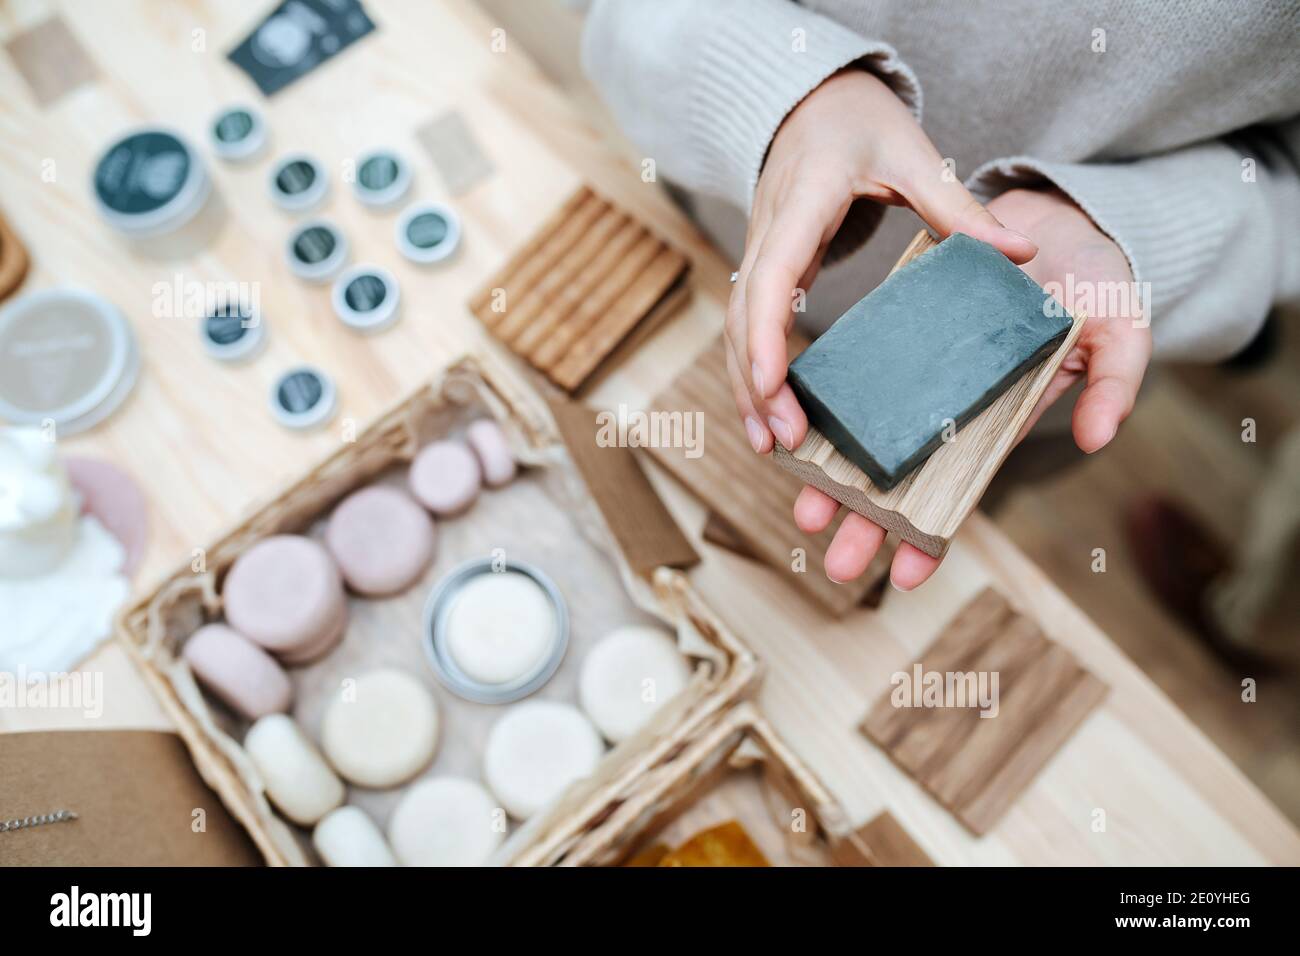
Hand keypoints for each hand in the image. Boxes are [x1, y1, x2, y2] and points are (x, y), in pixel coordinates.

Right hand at [726, 68, 1037, 458]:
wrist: (811, 100)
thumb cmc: (860, 120)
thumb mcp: (914, 154)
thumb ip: (959, 206)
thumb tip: (1020, 252)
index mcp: (803, 200)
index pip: (771, 275)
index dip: (765, 333)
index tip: (773, 384)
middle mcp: (769, 229)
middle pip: (744, 316)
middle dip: (756, 381)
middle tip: (784, 441)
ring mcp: (759, 249)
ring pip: (737, 326)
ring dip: (746, 387)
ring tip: (770, 445)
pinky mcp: (765, 266)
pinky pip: (748, 323)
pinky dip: (753, 369)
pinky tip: (770, 411)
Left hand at [795, 186, 1150, 588]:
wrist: (1054, 219)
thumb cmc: (1093, 280)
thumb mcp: (1119, 331)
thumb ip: (1115, 383)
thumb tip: (1100, 437)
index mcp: (1000, 422)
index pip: (960, 490)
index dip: (934, 533)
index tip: (907, 576)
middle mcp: (953, 408)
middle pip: (905, 478)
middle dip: (871, 522)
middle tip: (838, 563)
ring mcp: (921, 374)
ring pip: (870, 437)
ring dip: (837, 477)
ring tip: (806, 514)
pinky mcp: (897, 332)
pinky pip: (858, 378)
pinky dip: (831, 407)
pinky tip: (797, 435)